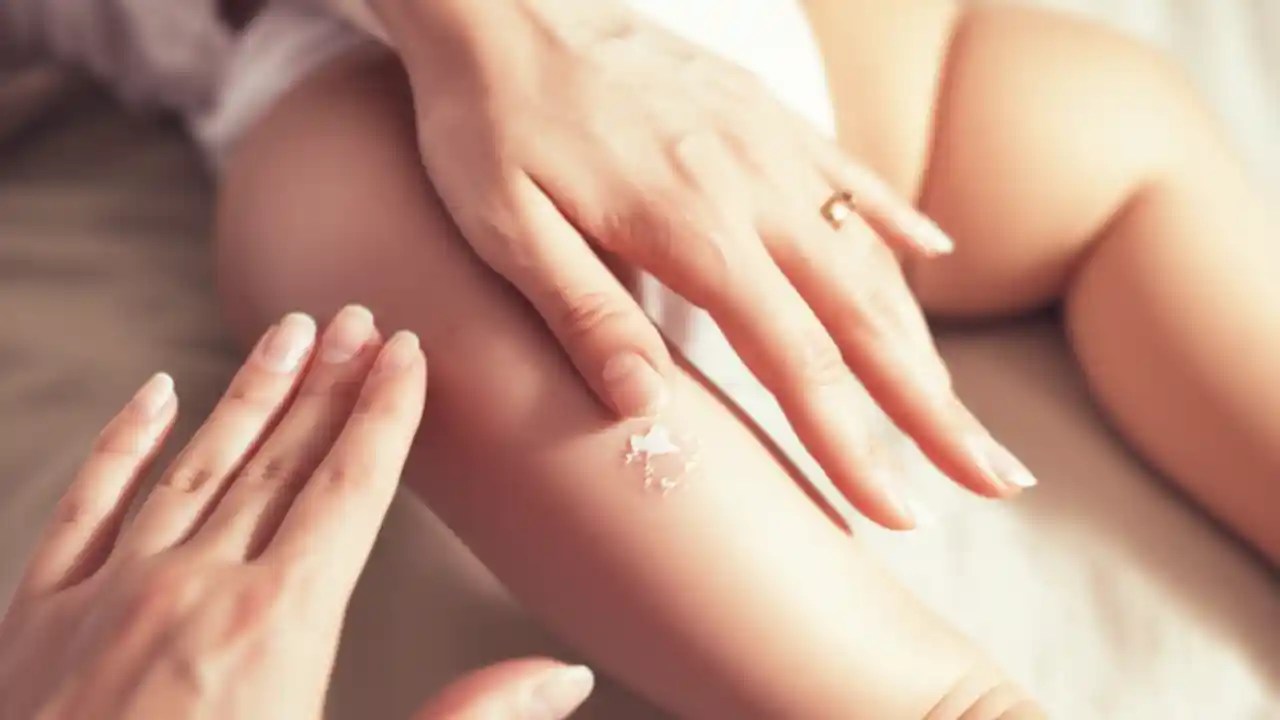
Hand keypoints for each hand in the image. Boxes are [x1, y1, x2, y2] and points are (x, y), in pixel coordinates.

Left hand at [0, 307, 593, 719]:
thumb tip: (561, 677)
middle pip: (282, 458)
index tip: (410, 353)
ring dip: (249, 392)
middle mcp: (195, 587)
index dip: (388, 415)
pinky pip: (86, 506)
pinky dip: (121, 444)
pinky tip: (154, 394)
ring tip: (289, 332)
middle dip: (330, 383)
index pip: (350, 487)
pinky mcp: (37, 620)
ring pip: (195, 464)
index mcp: (280, 624)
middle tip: (361, 318)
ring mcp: (108, 595)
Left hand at [367, 0, 1037, 527]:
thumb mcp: (507, 228)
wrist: (500, 6)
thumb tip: (646, 410)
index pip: (798, 362)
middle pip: (866, 321)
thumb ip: (586, 315)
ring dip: (925, 340)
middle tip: (998, 478)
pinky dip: (895, 223)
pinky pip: (848, 175)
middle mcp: (753, 190)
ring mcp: (767, 147)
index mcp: (694, 230)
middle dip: (935, 412)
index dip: (852, 446)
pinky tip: (937, 256)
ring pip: (869, 259)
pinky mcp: (761, 114)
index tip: (901, 514)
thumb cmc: (490, 123)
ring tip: (963, 408)